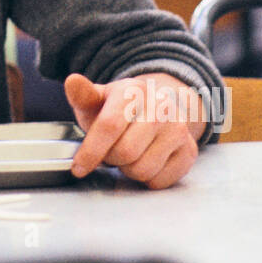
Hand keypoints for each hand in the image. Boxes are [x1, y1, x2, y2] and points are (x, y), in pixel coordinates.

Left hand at [64, 73, 204, 189]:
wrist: (159, 109)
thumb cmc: (121, 109)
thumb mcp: (99, 100)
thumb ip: (83, 96)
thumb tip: (72, 81)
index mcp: (133, 91)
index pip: (109, 126)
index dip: (91, 151)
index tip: (78, 167)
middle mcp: (161, 107)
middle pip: (125, 153)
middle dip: (111, 158)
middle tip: (111, 150)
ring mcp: (178, 129)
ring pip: (142, 170)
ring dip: (129, 170)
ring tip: (130, 154)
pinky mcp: (189, 151)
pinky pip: (159, 181)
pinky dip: (147, 178)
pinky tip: (146, 160)